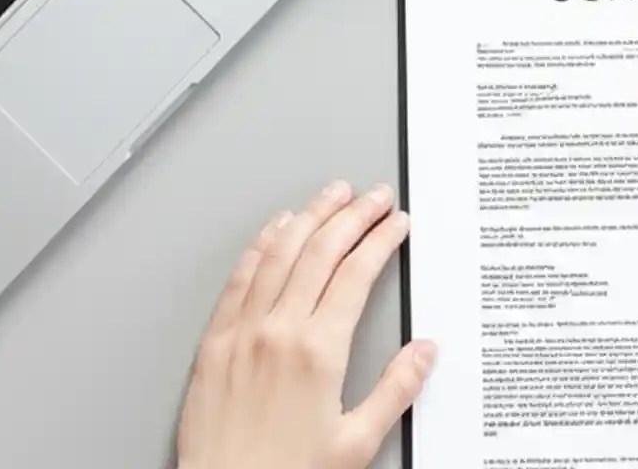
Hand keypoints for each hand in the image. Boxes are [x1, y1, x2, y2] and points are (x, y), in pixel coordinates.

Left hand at [177, 180, 434, 468]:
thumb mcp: (357, 442)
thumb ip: (395, 389)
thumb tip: (424, 352)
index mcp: (318, 351)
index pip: (358, 273)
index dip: (382, 240)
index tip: (397, 224)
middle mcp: (278, 331)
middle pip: (321, 251)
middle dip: (354, 215)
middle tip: (375, 197)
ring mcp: (242, 332)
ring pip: (279, 253)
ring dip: (309, 216)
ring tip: (331, 195)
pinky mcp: (214, 342)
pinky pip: (239, 277)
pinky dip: (260, 244)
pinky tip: (274, 229)